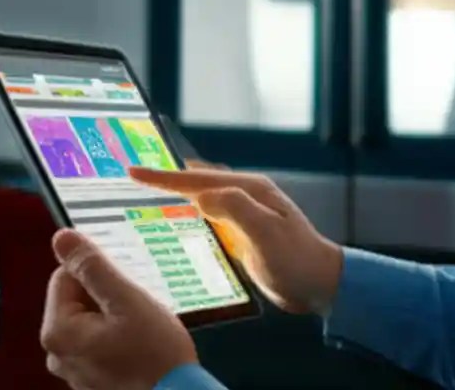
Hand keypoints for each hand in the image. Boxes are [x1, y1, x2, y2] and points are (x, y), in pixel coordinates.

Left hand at [41, 229, 196, 389]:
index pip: (65, 276)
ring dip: (113, 315)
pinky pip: (96, 342)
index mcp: (57, 331)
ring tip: (142, 326)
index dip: (99, 274)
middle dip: (106, 296)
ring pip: (88, 321)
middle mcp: (56, 353)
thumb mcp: (128, 300)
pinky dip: (116, 336)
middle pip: (75, 300)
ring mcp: (71, 370)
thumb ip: (93, 268)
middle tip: (137, 307)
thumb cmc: (155, 352)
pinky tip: (139, 343)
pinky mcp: (88, 379)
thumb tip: (61, 237)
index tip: (127, 287)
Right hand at [129, 162, 343, 314]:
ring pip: (202, 200)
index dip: (165, 176)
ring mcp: (246, 216)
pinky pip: (208, 220)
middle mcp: (247, 197)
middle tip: (133, 178)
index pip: (199, 179)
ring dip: (175, 198)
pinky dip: (188, 218)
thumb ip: (236, 209)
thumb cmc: (296, 259)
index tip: (133, 171)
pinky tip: (174, 228)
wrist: (321, 284)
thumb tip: (201, 195)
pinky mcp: (244, 235)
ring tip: (145, 199)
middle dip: (167, 180)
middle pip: (199, 183)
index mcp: (251, 190)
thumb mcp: (266, 232)